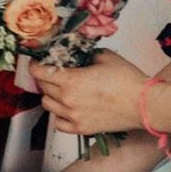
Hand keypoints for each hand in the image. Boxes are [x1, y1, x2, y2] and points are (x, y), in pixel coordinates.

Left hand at [31, 50, 147, 135]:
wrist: (146, 104)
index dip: (35, 65)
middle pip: (42, 87)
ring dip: (50, 96)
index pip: (38, 72)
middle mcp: (67, 99)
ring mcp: (74, 116)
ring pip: (47, 105)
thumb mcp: (103, 56)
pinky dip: (58, 116)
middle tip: (53, 74)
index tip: (38, 62)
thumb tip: (75, 53)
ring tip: (60, 91)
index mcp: (70, 80)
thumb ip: (84, 54)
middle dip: (45, 78)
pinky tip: (66, 108)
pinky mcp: (82, 129)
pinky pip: (59, 124)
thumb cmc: (128, 80)